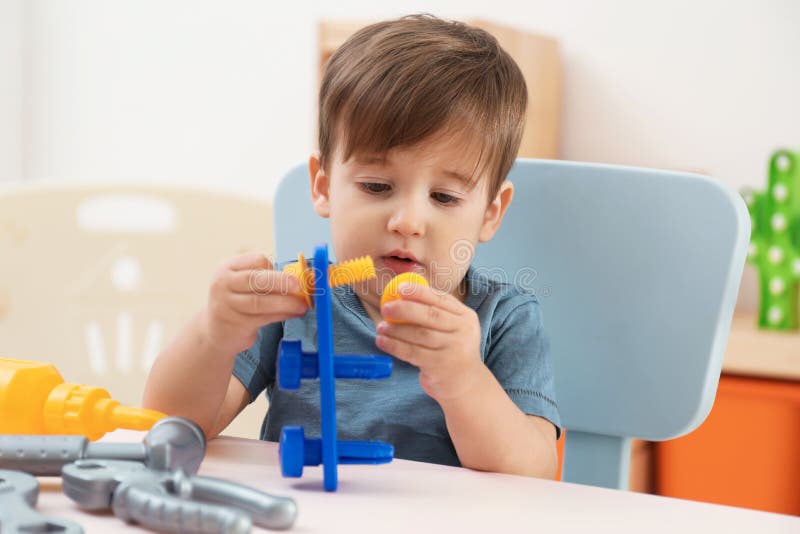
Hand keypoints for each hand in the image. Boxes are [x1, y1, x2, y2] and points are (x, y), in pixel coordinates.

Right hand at [204, 252, 307, 354]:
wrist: (216, 330)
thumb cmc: (237, 301)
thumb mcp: (241, 282)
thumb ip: (264, 277)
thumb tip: (298, 278)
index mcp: (227, 267)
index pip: (256, 260)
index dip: (274, 267)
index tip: (289, 275)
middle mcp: (223, 284)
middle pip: (256, 279)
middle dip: (281, 282)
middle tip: (299, 285)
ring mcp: (227, 305)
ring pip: (260, 302)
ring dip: (286, 303)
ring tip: (301, 305)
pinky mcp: (235, 324)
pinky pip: (264, 318)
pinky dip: (282, 315)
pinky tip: (293, 314)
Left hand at [376, 282, 484, 402]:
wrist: (466, 384)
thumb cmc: (452, 351)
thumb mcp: (453, 329)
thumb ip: (436, 313)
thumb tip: (402, 295)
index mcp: (466, 317)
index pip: (441, 299)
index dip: (419, 292)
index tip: (400, 288)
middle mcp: (463, 331)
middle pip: (431, 315)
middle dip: (405, 309)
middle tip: (386, 308)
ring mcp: (453, 349)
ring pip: (419, 335)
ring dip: (396, 329)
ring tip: (380, 327)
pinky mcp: (440, 366)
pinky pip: (412, 352)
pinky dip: (394, 346)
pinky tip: (382, 341)